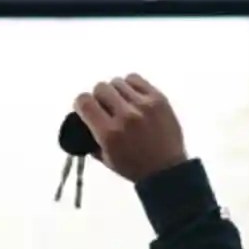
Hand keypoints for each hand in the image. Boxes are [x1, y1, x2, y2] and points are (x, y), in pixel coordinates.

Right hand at [73, 74, 187, 182]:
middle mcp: (125, 116)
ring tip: (121, 103)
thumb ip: (92, 138)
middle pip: (100, 88)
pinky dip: (130, 86)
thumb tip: (85, 120)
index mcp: (109, 133)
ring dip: (115, 91)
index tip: (85, 108)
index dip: (81, 103)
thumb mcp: (106, 159)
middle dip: (98, 97)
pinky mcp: (158, 98)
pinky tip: (132, 97)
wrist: (167, 169)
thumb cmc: (134, 168)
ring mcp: (143, 105)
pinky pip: (135, 79)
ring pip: (117, 82)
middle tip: (104, 107)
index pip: (85, 102)